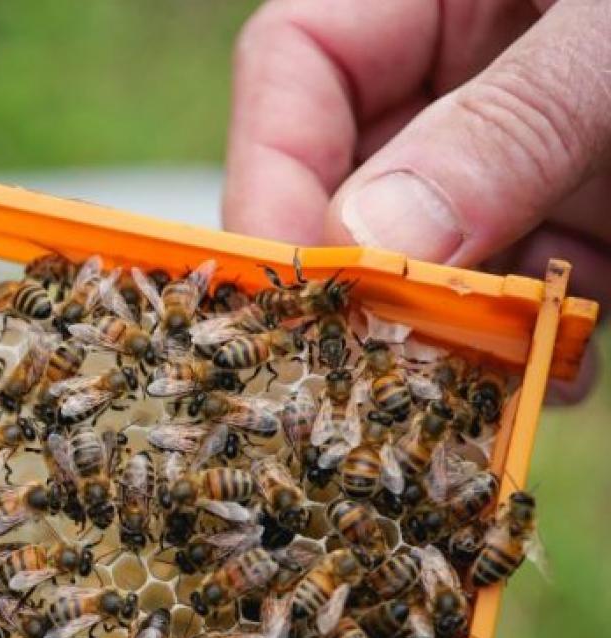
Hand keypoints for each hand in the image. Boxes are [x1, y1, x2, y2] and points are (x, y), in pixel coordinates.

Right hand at [224, 0, 610, 400]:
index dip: (269, 179)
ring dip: (447, 338)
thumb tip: (367, 240)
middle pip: (346, 189)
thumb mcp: (610, 37)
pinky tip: (553, 377)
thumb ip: (501, 127)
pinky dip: (530, 347)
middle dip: (361, 285)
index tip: (295, 286)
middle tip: (372, 362)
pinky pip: (520, 293)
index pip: (292, 69)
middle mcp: (454, 79)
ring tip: (467, 391)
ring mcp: (512, 157)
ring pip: (430, 264)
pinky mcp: (575, 218)